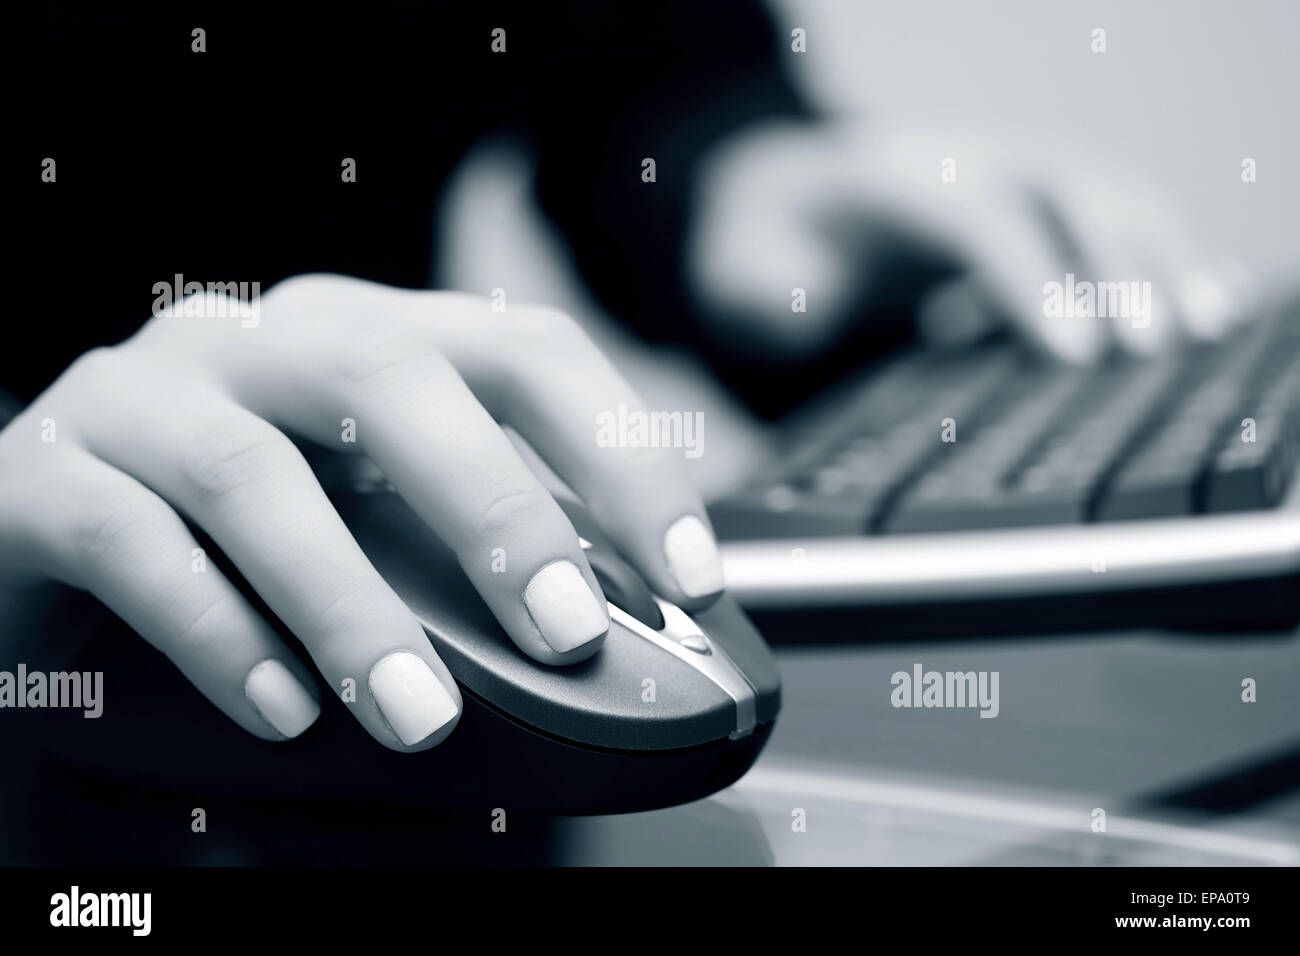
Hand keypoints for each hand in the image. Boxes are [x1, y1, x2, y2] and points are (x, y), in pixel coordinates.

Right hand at [0, 275, 722, 749]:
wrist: (46, 542)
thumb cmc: (236, 536)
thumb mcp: (368, 516)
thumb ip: (460, 549)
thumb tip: (599, 629)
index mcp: (365, 339)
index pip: (520, 351)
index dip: (620, 451)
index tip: (691, 572)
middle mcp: (258, 342)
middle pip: (390, 376)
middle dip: (494, 507)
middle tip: (566, 629)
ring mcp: (143, 396)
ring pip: (254, 472)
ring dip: (352, 602)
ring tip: (422, 712)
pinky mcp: (44, 476)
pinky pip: (136, 543)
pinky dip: (221, 631)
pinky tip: (285, 709)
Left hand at [688, 118, 1252, 361]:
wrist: (792, 196)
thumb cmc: (770, 242)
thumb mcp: (736, 267)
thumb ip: (752, 288)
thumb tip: (792, 306)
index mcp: (891, 178)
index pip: (975, 215)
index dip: (1029, 280)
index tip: (1073, 354)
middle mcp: (963, 162)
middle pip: (1059, 187)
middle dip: (1113, 260)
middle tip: (1151, 345)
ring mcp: (1008, 177)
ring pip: (1101, 196)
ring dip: (1158, 256)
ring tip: (1207, 326)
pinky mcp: (1035, 209)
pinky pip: (1111, 219)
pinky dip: (1160, 256)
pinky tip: (1210, 301)